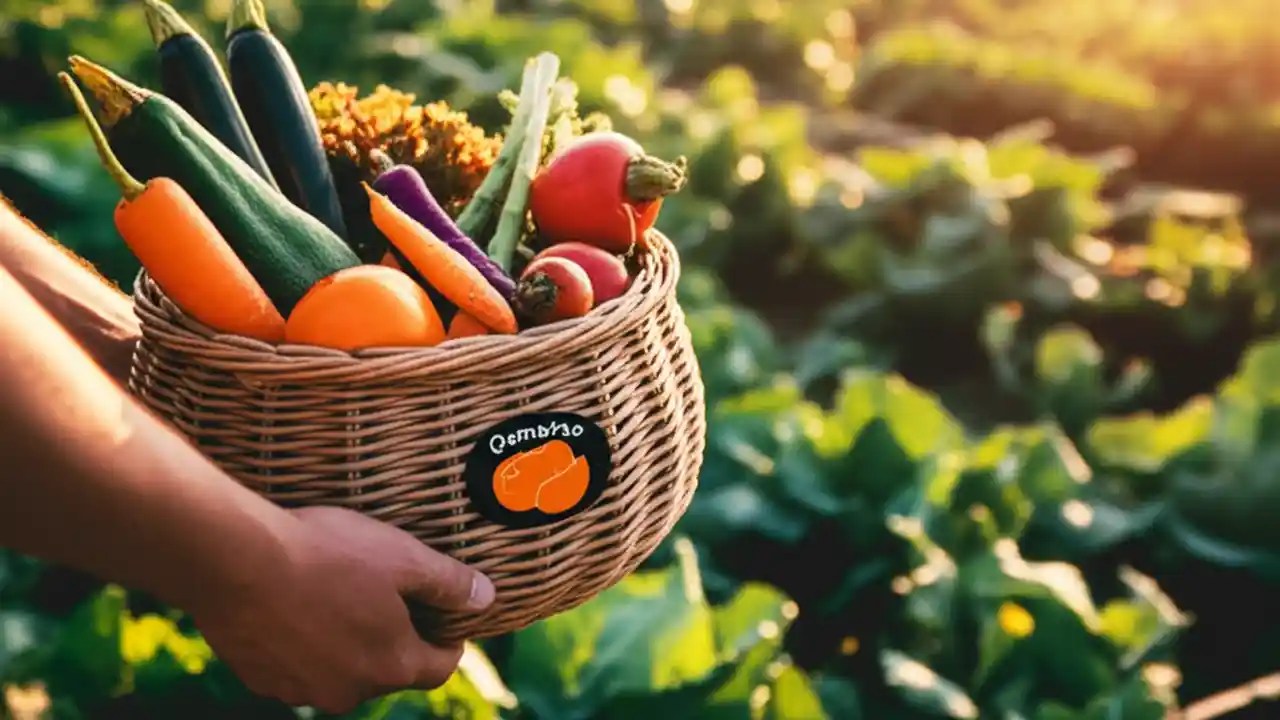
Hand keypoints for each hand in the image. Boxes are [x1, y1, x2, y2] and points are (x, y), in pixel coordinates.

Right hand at [185, 506, 494, 713]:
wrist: (233, 560)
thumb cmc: (325, 553)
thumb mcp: (403, 556)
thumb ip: (450, 583)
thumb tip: (487, 598)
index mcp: (392, 665)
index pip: (440, 667)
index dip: (448, 637)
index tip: (441, 610)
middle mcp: (350, 691)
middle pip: (390, 668)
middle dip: (395, 634)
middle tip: (383, 587)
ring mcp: (302, 690)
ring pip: (342, 668)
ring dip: (347, 639)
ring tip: (334, 590)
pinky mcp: (263, 679)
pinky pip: (299, 665)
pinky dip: (305, 642)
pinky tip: (295, 602)